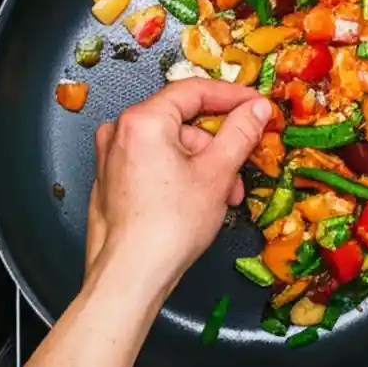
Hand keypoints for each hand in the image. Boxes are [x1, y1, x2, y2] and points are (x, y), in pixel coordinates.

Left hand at [86, 78, 270, 290]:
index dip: (232, 97)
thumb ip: (240, 133)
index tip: (257, 105)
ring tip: (222, 198)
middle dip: (217, 145)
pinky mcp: (110, 182)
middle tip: (242, 167)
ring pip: (169, 146)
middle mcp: (119, 132)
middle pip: (181, 122)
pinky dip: (179, 175)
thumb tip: (256, 109)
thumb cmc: (170, 226)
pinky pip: (152, 164)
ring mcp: (110, 158)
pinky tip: (196, 202)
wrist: (130, 276)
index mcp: (142, 120)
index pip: (194, 91)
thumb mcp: (217, 173)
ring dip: (202, 166)